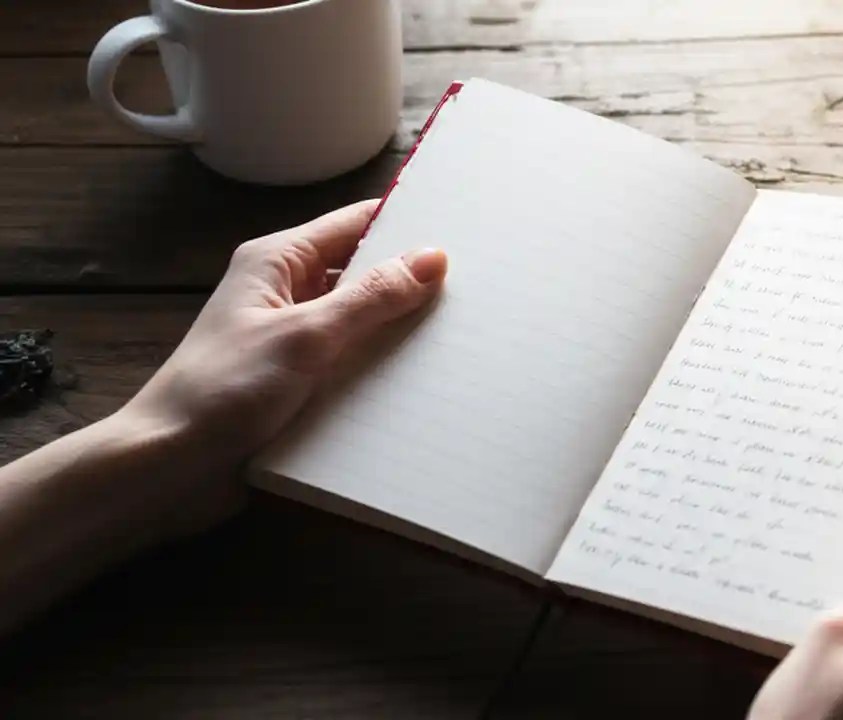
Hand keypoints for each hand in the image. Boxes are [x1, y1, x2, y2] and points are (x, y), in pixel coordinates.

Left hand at [120, 199, 446, 534]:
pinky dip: (381, 370)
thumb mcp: (306, 336)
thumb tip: (433, 257)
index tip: (461, 234)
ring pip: (360, 323)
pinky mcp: (298, 383)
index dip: (404, 225)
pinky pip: (351, 364)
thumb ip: (370, 297)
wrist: (171, 467)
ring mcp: (291, 339)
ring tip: (460, 338)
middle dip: (410, 283)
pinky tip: (422, 382)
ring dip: (398, 332)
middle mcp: (285, 293)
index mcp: (277, 262)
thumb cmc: (226, 390)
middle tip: (474, 292)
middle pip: (361, 274)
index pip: (353, 224)